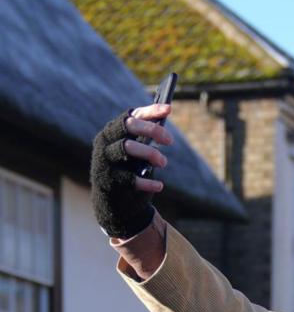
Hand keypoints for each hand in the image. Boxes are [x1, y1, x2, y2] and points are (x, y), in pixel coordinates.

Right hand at [90, 104, 173, 237]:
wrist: (113, 202)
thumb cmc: (129, 169)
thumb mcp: (138, 150)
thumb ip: (147, 134)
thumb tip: (166, 111)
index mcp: (113, 131)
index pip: (130, 115)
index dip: (149, 110)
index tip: (168, 109)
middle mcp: (105, 142)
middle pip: (128, 126)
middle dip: (152, 130)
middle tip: (170, 140)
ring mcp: (104, 159)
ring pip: (126, 148)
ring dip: (150, 154)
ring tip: (163, 162)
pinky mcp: (107, 179)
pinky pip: (128, 177)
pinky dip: (147, 182)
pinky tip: (159, 186)